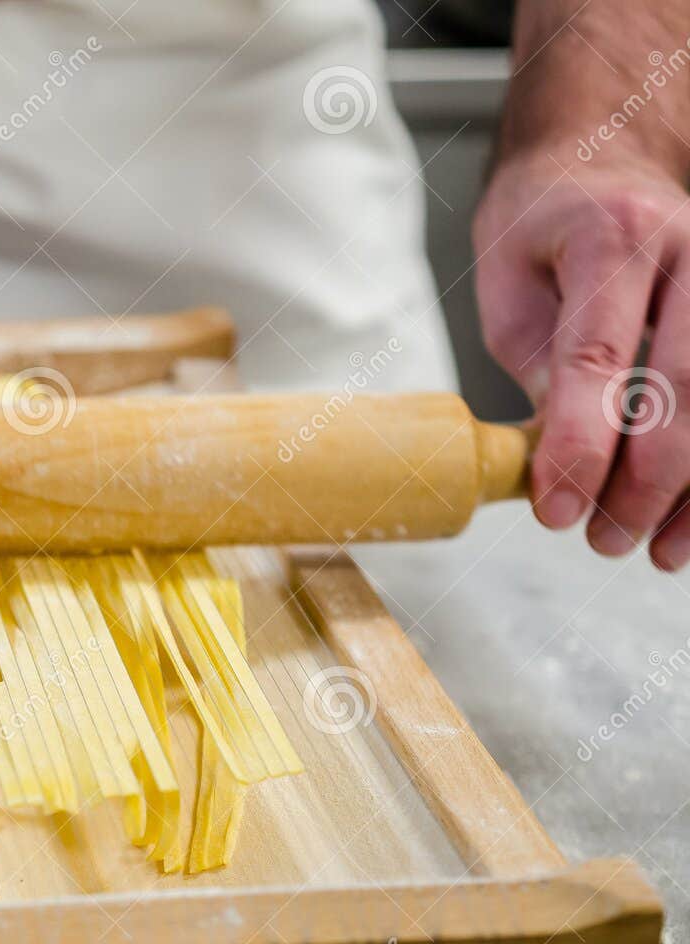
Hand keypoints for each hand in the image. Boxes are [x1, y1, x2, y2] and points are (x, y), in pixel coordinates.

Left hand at [475, 150, 689, 570]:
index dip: (580, 445)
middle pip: (687, 387)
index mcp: (612, 236)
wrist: (606, 153)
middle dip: (645, 483)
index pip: (598, 356)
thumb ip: (536, 363)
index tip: (556, 509)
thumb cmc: (545, 224)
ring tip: (662, 553)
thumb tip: (562, 453)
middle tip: (604, 540)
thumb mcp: (509, 282)